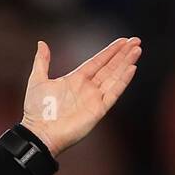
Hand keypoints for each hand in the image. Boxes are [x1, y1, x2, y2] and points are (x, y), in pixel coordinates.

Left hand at [19, 36, 140, 156]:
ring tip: (137, 50)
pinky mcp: (98, 110)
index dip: (110, 51)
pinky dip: (123, 81)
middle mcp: (87, 88)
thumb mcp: (37, 80)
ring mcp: (94, 99)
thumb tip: (42, 43)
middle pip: (109, 67)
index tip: (123, 41)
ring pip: (114, 77)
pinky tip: (132, 68)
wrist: (39, 133)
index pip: (97, 62)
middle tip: (136, 41)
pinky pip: (114, 92)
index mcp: (75, 80)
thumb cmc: (36, 110)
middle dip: (123, 54)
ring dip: (126, 63)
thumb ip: (42, 62)